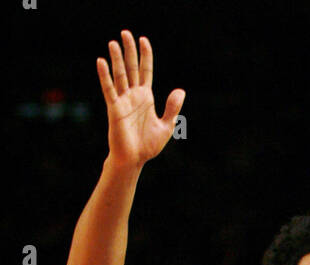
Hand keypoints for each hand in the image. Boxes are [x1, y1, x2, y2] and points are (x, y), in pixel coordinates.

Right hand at [97, 32, 184, 169]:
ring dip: (116, 59)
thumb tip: (180, 90)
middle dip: (129, 51)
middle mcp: (133, 96)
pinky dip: (105, 76)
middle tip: (125, 32)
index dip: (145, 56)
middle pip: (131, 68)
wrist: (134, 159)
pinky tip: (101, 62)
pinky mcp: (114, 109)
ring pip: (120, 75)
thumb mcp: (166, 126)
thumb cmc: (148, 145)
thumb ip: (172, 108)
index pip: (145, 71)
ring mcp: (123, 101)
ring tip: (113, 42)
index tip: (143, 40)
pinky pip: (109, 90)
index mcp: (145, 98)